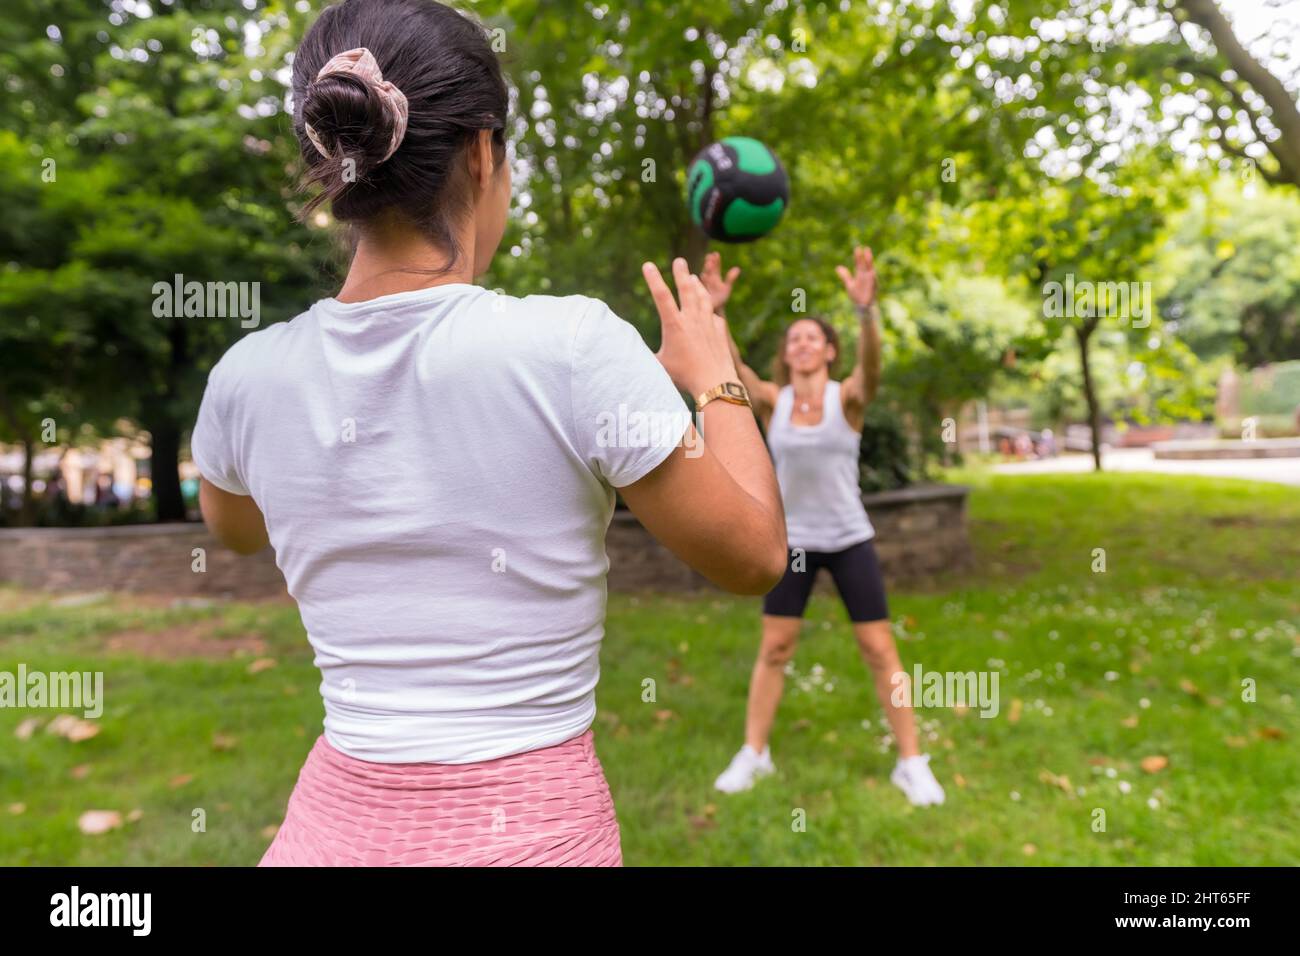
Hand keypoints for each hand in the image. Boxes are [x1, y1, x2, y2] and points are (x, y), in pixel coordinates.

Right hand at [642, 258, 736, 396]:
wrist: (714, 382)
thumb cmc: (684, 376)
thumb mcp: (660, 365)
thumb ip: (648, 354)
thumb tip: (630, 353)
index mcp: (674, 325)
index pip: (661, 296)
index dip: (653, 278)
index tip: (648, 265)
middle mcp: (692, 319)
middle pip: (686, 289)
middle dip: (681, 272)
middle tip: (679, 261)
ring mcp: (708, 322)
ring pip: (703, 297)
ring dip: (697, 286)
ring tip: (694, 277)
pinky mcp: (720, 330)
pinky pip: (714, 315)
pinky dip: (709, 309)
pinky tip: (708, 309)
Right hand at [700, 251, 740, 312]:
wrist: (713, 312)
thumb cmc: (720, 299)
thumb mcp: (726, 288)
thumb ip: (731, 279)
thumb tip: (738, 268)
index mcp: (714, 278)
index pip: (715, 267)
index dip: (715, 261)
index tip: (715, 254)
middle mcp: (707, 281)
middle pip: (708, 272)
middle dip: (708, 266)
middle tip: (709, 258)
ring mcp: (702, 288)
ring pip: (704, 281)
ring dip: (704, 277)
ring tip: (705, 272)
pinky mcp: (700, 297)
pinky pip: (701, 291)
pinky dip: (700, 288)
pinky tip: (700, 287)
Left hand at [835, 245, 876, 307]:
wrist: (862, 307)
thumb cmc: (857, 295)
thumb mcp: (849, 284)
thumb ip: (845, 276)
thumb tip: (838, 267)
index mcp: (861, 275)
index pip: (859, 264)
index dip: (859, 257)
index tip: (858, 248)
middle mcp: (866, 276)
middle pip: (865, 265)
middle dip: (865, 258)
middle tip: (865, 248)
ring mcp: (871, 282)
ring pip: (871, 271)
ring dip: (871, 264)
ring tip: (870, 257)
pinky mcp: (874, 289)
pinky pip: (874, 283)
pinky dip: (873, 278)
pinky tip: (873, 273)